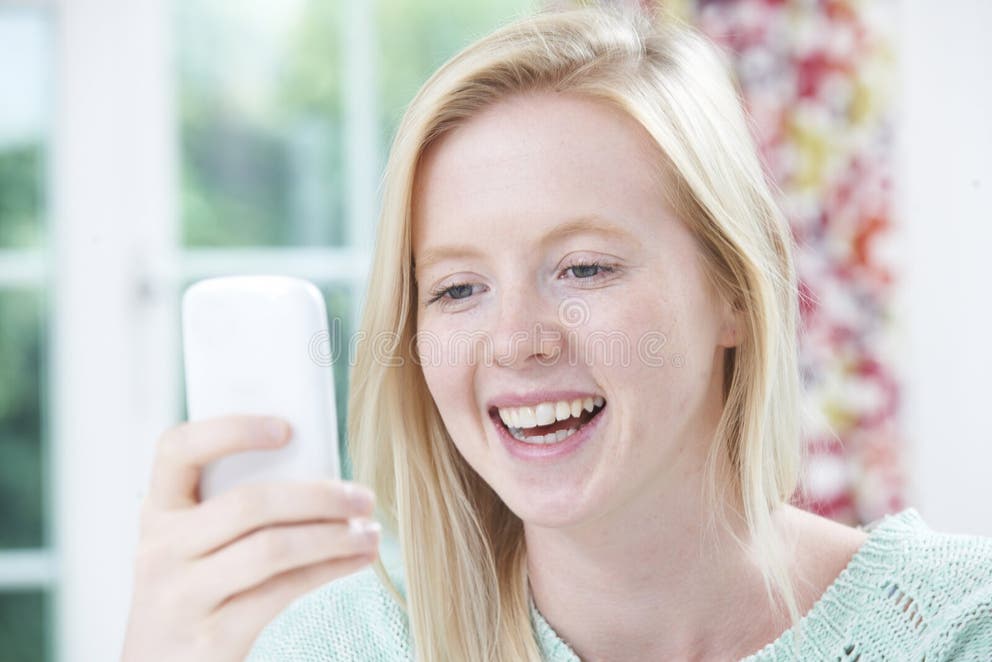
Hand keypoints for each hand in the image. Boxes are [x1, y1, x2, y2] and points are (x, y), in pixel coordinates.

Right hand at [120, 414, 378, 660]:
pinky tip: (357, 560)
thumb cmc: (196, 591)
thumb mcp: (193, 545)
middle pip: (249, 504)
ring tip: (369, 531)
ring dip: (334, 536)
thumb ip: (232, 508)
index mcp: (159, 512)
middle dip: (319, 496)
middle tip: (363, 497)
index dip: (231, 430)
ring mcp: (182, 596)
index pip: (177, 449)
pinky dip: (330, 570)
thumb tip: (321, 472)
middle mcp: (161, 549)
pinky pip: (282, 591)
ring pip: (272, 549)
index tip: (287, 428)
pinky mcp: (211, 637)